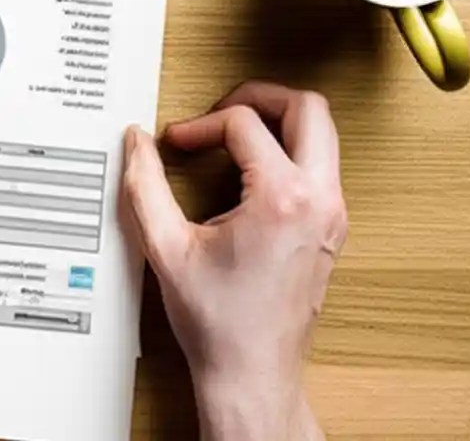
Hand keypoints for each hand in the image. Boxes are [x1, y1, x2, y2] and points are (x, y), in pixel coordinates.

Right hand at [122, 81, 346, 440]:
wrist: (252, 372)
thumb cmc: (218, 322)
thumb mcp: (166, 246)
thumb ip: (144, 185)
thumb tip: (136, 143)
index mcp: (282, 198)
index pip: (244, 123)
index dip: (200, 124)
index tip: (174, 144)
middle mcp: (319, 200)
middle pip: (307, 108)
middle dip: (258, 97)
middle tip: (218, 110)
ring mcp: (332, 215)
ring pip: (322, 133)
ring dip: (276, 123)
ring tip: (231, 137)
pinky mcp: (331, 229)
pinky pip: (321, 166)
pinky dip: (287, 153)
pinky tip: (247, 174)